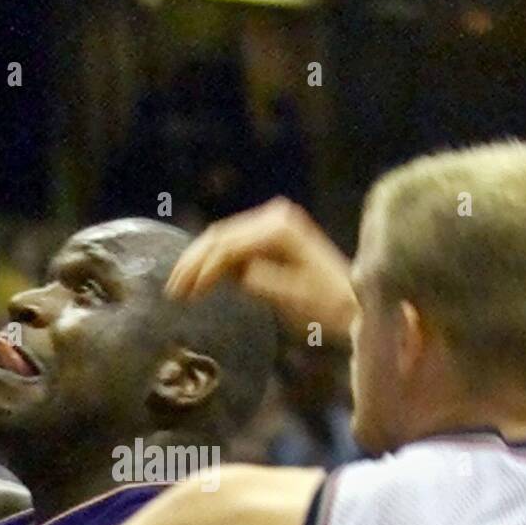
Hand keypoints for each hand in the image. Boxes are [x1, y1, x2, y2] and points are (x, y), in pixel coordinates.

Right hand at [165, 198, 357, 343]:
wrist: (354, 305)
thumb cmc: (328, 306)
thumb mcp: (293, 297)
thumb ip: (258, 281)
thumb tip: (227, 273)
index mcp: (279, 228)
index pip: (227, 246)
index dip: (202, 270)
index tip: (185, 296)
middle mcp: (273, 218)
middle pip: (218, 236)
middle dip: (193, 263)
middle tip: (171, 290)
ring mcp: (272, 225)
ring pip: (220, 239)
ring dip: (198, 263)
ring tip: (178, 289)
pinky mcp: (270, 238)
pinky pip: (233, 246)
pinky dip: (214, 264)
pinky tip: (199, 283)